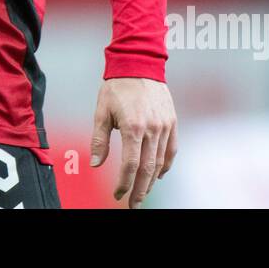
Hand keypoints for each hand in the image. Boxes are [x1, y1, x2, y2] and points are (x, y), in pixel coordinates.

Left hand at [89, 77, 177, 207]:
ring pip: (160, 162)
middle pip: (147, 169)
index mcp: (134, 127)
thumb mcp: (102, 111)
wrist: (139, 63)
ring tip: (143, 192)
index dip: (124, 184)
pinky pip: (172, 150)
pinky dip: (166, 165)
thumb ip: (100, 139)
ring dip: (151, 181)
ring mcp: (165, 126)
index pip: (130, 165)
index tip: (117, 194)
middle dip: (140, 190)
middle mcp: (153, 129)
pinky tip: (158, 174)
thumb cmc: (117, 86)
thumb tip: (96, 164)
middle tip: (133, 205)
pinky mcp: (172, 122)